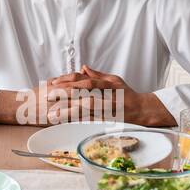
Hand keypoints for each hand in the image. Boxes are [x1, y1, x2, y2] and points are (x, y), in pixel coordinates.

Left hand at [47, 66, 173, 125]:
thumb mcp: (114, 80)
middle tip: (47, 96)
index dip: (67, 80)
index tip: (53, 82)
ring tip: (53, 112)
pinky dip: (76, 120)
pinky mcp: (105, 118)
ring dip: (67, 109)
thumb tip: (83, 67)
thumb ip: (97, 75)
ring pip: (83, 106)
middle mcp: (104, 93)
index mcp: (104, 83)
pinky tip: (66, 122)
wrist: (141, 110)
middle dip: (63, 93)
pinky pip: (88, 119)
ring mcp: (105, 106)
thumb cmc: (127, 94)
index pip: (82, 79)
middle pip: (80, 91)